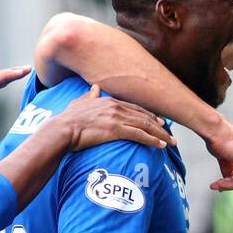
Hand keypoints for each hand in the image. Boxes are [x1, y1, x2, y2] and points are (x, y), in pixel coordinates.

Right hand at [53, 84, 175, 150]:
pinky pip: (139, 134)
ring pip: (145, 125)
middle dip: (159, 125)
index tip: (158, 122)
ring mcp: (116, 118)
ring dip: (160, 135)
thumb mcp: (79, 103)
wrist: (62, 130)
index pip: (134, 107)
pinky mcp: (115, 130)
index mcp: (109, 100)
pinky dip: (152, 140)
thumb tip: (96, 88)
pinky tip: (160, 145)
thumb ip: (89, 96)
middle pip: (143, 116)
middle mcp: (116, 107)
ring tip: (170, 143)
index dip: (148, 115)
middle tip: (170, 134)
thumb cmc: (68, 120)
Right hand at [203, 118, 232, 190]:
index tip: (218, 184)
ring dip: (229, 185)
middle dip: (231, 182)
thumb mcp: (226, 156)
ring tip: (216, 185)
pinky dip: (231, 184)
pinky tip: (219, 183)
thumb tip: (228, 178)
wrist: (216, 131)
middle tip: (216, 186)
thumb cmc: (218, 139)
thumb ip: (230, 167)